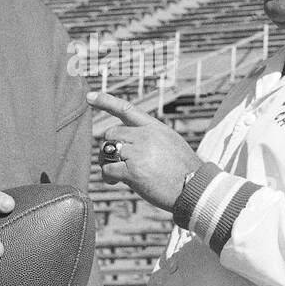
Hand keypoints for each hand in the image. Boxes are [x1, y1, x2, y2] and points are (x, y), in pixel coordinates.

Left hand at [87, 91, 202, 211]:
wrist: (195, 188)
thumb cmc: (184, 171)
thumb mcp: (170, 143)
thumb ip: (149, 138)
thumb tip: (127, 145)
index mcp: (154, 127)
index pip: (126, 109)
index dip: (106, 101)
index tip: (90, 97)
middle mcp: (145, 136)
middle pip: (111, 134)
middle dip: (109, 148)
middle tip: (114, 162)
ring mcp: (138, 153)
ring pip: (107, 151)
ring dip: (106, 162)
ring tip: (116, 175)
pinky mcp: (133, 171)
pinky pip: (108, 169)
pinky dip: (108, 177)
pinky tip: (116, 182)